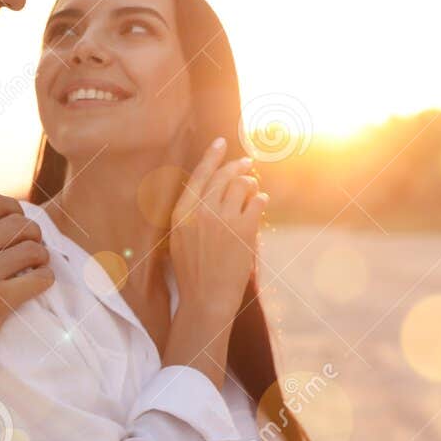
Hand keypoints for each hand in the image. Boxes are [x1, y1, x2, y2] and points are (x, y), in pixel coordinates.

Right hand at [0, 191, 53, 382]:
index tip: (15, 220)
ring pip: (33, 249)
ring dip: (40, 254)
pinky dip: (45, 278)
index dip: (12, 208)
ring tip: (37, 262)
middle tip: (30, 243)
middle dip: (31, 231)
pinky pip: (37, 280)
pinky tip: (40, 280)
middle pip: (20, 224)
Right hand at [169, 137, 263, 322]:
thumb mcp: (179, 238)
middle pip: (223, 176)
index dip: (211, 156)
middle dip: (237, 166)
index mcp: (182, 212)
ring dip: (250, 184)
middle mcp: (201, 211)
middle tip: (246, 162)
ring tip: (252, 188)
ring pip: (242, 185)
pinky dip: (260, 199)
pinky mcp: (243, 229)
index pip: (199, 175)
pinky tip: (260, 202)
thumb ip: (191, 212)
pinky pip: (257, 202)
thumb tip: (211, 188)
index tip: (221, 142)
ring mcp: (223, 219)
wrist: (206, 298)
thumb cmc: (193, 271)